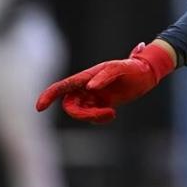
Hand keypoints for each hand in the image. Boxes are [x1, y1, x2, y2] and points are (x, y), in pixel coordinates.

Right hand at [35, 41, 175, 123]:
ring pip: (81, 112)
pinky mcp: (101, 104)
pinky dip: (98, 119)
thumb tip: (90, 87)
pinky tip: (111, 114)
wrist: (147, 73)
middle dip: (83, 115)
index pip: (63, 86)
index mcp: (87, 76)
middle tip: (107, 114)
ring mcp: (93, 96)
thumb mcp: (121, 67)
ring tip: (111, 114)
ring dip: (93, 117)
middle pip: (71, 106)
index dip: (49, 96)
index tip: (39, 108)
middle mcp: (86, 87)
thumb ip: (105, 75)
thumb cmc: (133, 67)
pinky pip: (92, 116)